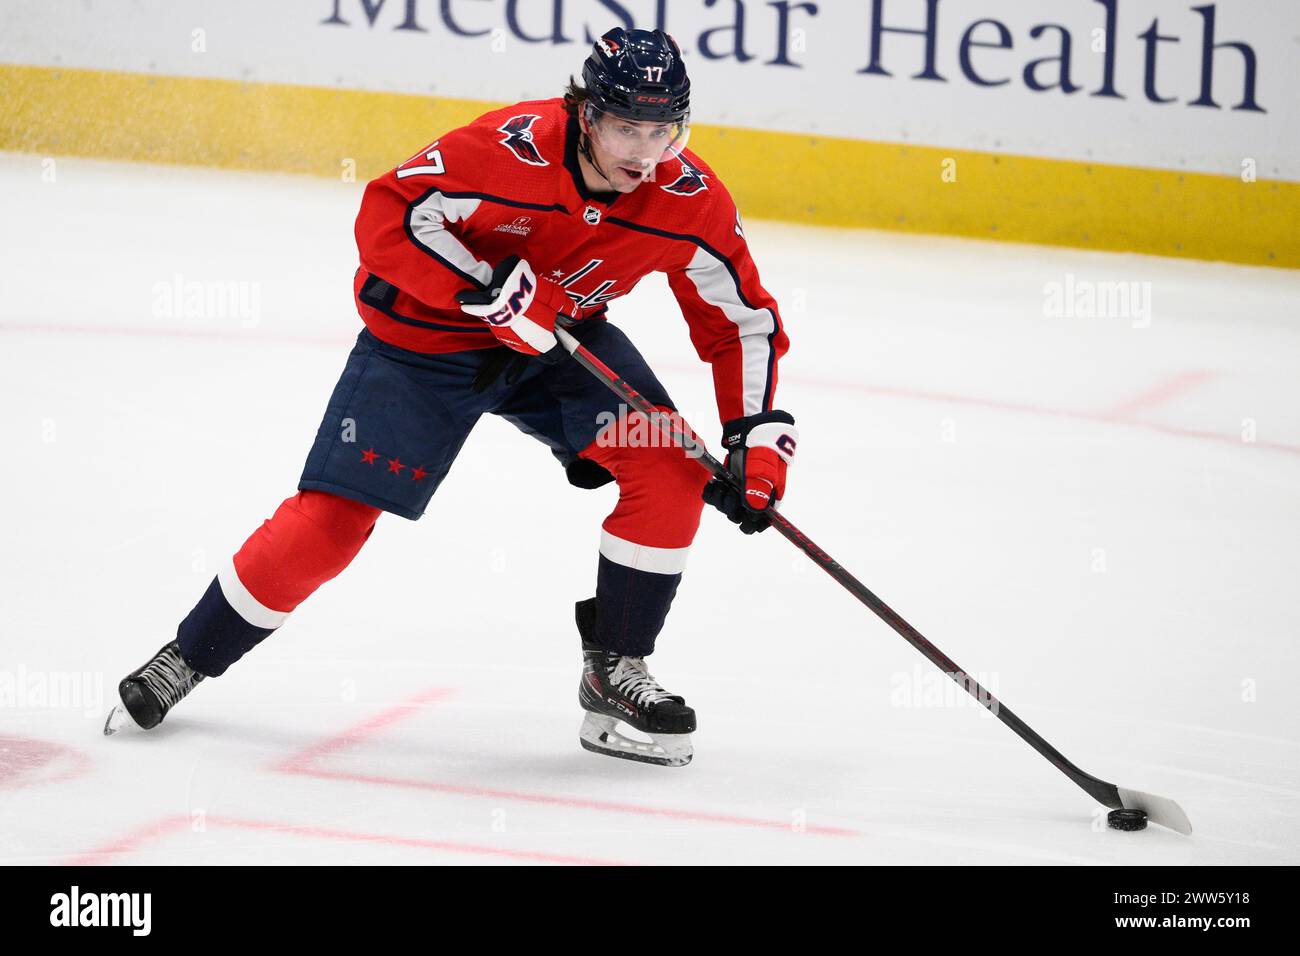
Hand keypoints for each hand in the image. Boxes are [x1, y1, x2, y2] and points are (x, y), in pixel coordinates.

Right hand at [456, 256, 576, 356]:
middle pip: (541, 349)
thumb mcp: (556, 299)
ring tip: (534, 317)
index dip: (563, 349)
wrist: (498, 290)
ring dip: (531, 335)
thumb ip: (569, 310)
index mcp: (543, 343)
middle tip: (550, 324)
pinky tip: (519, 316)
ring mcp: (510, 341)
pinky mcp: (498, 332)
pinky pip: (513, 335)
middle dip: (547, 340)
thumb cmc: (531, 296)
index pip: (557, 355)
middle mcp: (527, 347)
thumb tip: (578, 317)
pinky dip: (518, 329)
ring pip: (526, 343)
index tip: (566, 343)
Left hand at [702, 410, 796, 533]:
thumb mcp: (762, 464)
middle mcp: (758, 493)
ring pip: (730, 507)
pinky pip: (719, 496)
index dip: (754, 524)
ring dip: (722, 502)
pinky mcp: (730, 481)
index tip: (743, 520)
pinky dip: (714, 493)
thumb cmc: (762, 442)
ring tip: (720, 488)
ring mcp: (743, 487)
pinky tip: (713, 485)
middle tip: (729, 496)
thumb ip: (758, 486)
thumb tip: (755, 512)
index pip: (765, 520)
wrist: (749, 424)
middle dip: (734, 510)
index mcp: (772, 493)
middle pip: (744, 516)